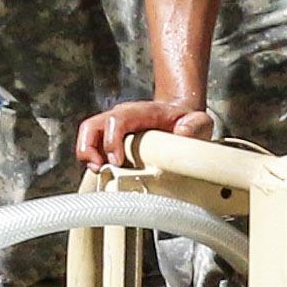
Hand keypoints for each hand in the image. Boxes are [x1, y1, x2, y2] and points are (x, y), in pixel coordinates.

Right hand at [74, 97, 215, 172]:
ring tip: (100, 174)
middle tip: (99, 170)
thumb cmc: (187, 120)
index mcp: (140, 112)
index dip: (111, 140)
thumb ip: (195, 125)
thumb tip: (182, 133)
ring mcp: (113, 128)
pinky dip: (94, 162)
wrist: (180, 115)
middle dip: (88, 150)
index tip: (117, 162)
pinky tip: (108, 174)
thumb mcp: (199, 120)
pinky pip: (93, 148)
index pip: (116, 120)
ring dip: (87, 157)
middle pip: (90, 127)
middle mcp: (122, 117)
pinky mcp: (111, 139)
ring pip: (87, 137)